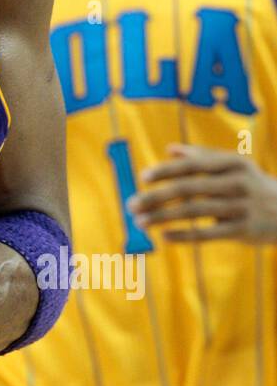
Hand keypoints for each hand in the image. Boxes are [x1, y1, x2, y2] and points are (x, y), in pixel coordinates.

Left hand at [126, 143, 276, 243]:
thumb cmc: (253, 185)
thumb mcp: (235, 166)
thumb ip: (203, 156)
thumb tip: (169, 149)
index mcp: (232, 163)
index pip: (192, 164)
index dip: (166, 170)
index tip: (143, 177)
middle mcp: (237, 182)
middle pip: (188, 188)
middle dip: (156, 196)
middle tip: (131, 204)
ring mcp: (241, 207)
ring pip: (193, 212)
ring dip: (162, 217)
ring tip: (140, 222)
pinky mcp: (243, 230)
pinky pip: (208, 233)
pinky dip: (184, 235)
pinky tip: (164, 236)